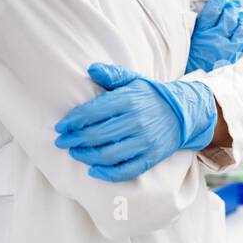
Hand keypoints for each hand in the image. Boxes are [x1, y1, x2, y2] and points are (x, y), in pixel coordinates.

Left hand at [54, 63, 216, 181]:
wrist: (182, 113)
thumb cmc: (150, 95)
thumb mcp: (133, 79)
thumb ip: (112, 75)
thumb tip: (91, 69)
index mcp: (128, 100)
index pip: (92, 112)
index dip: (72, 121)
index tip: (60, 127)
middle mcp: (136, 122)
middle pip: (97, 135)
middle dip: (74, 140)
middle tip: (61, 142)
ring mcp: (145, 141)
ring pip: (108, 154)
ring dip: (86, 156)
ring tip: (75, 152)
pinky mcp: (151, 157)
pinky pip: (126, 170)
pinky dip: (107, 173)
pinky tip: (93, 169)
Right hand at [188, 0, 242, 73]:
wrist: (196, 91)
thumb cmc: (187, 67)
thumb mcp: (186, 45)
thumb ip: (194, 30)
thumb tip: (202, 15)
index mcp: (202, 33)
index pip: (213, 9)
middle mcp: (217, 39)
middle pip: (229, 17)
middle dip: (233, 7)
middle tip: (235, 3)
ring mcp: (230, 50)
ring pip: (241, 28)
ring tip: (242, 15)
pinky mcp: (239, 61)